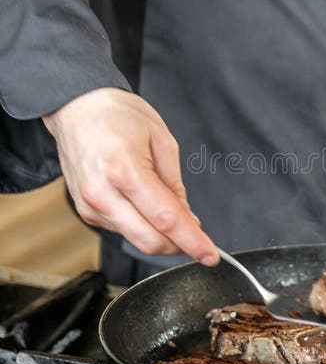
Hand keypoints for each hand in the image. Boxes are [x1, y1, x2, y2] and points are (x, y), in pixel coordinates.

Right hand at [43, 88, 219, 263]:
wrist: (77, 108)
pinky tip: (146, 207)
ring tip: (170, 212)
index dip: (193, 241)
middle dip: (179, 245)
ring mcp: (90, 206)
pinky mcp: (86, 211)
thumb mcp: (161, 140)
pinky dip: (142, 227)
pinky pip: (122, 230)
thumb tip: (187, 219)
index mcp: (124, 170)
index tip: (210, 255)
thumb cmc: (118, 116)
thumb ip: (175, 185)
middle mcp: (103, 193)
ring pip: (136, 240)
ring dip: (161, 237)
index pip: (166, 219)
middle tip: (198, 238)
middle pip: (150, 240)